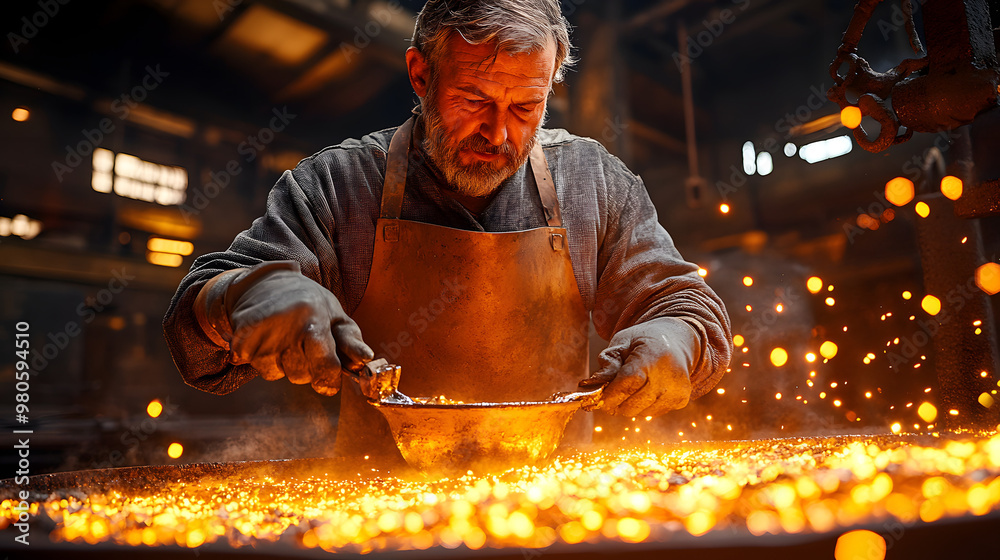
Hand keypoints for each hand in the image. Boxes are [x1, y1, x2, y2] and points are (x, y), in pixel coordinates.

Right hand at [197, 262, 372, 394]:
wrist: (265, 283)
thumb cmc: (309, 302)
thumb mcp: (336, 315)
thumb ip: (352, 341)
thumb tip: (366, 360)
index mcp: (314, 320)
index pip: (325, 366)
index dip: (328, 380)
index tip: (328, 381)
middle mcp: (286, 328)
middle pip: (301, 376)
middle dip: (307, 367)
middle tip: (304, 343)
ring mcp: (261, 336)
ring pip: (279, 374)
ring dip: (285, 364)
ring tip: (286, 338)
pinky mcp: (241, 342)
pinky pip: (259, 368)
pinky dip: (265, 360)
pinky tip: (269, 340)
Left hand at [581, 317, 698, 417]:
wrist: (676, 340)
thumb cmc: (644, 340)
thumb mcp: (622, 342)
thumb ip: (608, 363)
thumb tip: (589, 385)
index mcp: (653, 356)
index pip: (628, 382)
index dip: (609, 395)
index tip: (594, 400)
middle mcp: (670, 375)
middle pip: (633, 403)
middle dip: (615, 403)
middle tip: (606, 397)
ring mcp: (678, 390)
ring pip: (641, 412)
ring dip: (628, 405)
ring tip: (627, 389)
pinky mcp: (682, 400)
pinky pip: (652, 413)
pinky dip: (642, 406)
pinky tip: (643, 391)